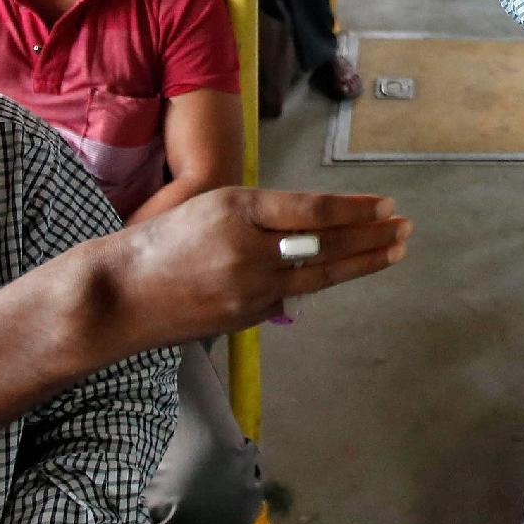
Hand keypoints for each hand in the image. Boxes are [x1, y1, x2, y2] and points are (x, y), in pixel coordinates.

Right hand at [81, 188, 410, 352]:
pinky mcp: (246, 317)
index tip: (387, 205)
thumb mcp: (211, 207)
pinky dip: (316, 281)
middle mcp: (247, 251)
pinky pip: (290, 295)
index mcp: (237, 210)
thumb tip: (316, 225)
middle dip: (371, 236)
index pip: (313, 210)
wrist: (118, 295)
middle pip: (325, 244)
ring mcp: (248, 289)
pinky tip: (342, 271)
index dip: (355, 209)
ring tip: (394, 250)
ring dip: (362, 262)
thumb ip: (263, 216)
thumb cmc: (162, 240)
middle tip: (405, 227)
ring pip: (318, 274)